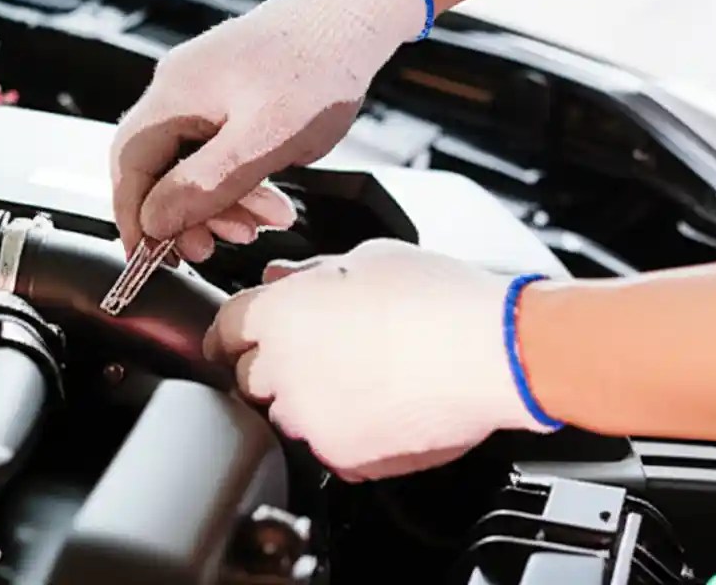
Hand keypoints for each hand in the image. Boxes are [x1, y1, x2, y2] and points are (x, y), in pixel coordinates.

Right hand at [109, 0, 428, 261]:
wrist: (360, 15)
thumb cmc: (320, 67)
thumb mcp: (265, 141)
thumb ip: (205, 185)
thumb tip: (154, 222)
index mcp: (176, 92)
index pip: (129, 164)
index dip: (132, 215)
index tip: (146, 256)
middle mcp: (180, 85)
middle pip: (157, 165)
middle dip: (182, 214)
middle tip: (209, 250)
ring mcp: (204, 85)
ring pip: (191, 159)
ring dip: (219, 201)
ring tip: (260, 225)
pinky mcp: (230, 88)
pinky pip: (216, 144)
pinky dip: (236, 178)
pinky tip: (267, 196)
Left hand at [203, 240, 553, 480]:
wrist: (493, 354)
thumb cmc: (438, 299)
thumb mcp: (366, 259)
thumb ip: (308, 273)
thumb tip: (277, 278)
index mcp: (277, 313)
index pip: (221, 330)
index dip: (233, 334)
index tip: (238, 341)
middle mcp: (281, 368)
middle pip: (249, 376)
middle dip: (274, 367)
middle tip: (323, 355)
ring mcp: (306, 419)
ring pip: (283, 416)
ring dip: (306, 403)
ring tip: (360, 379)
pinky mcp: (338, 457)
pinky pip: (323, 450)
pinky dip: (342, 436)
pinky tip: (378, 408)